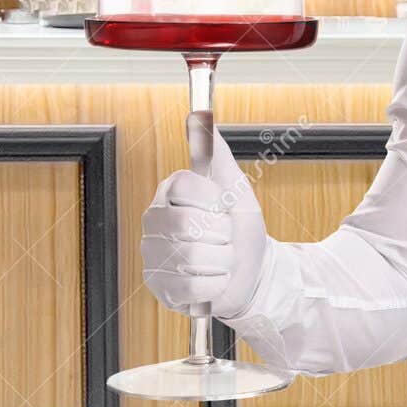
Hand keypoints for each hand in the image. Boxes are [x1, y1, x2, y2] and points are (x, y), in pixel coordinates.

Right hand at [140, 127, 269, 316]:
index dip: (212, 198)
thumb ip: (217, 155)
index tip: (222, 204)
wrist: (253, 270)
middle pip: (188, 224)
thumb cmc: (240, 227)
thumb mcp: (234, 187)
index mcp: (169, 194)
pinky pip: (192, 287)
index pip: (184, 186)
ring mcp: (153, 257)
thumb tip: (200, 117)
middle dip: (222, 233)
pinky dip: (216, 284)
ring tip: (222, 257)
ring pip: (192, 257)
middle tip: (225, 235)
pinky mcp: (161, 289)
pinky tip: (215, 278)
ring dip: (222, 260)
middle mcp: (154, 223)